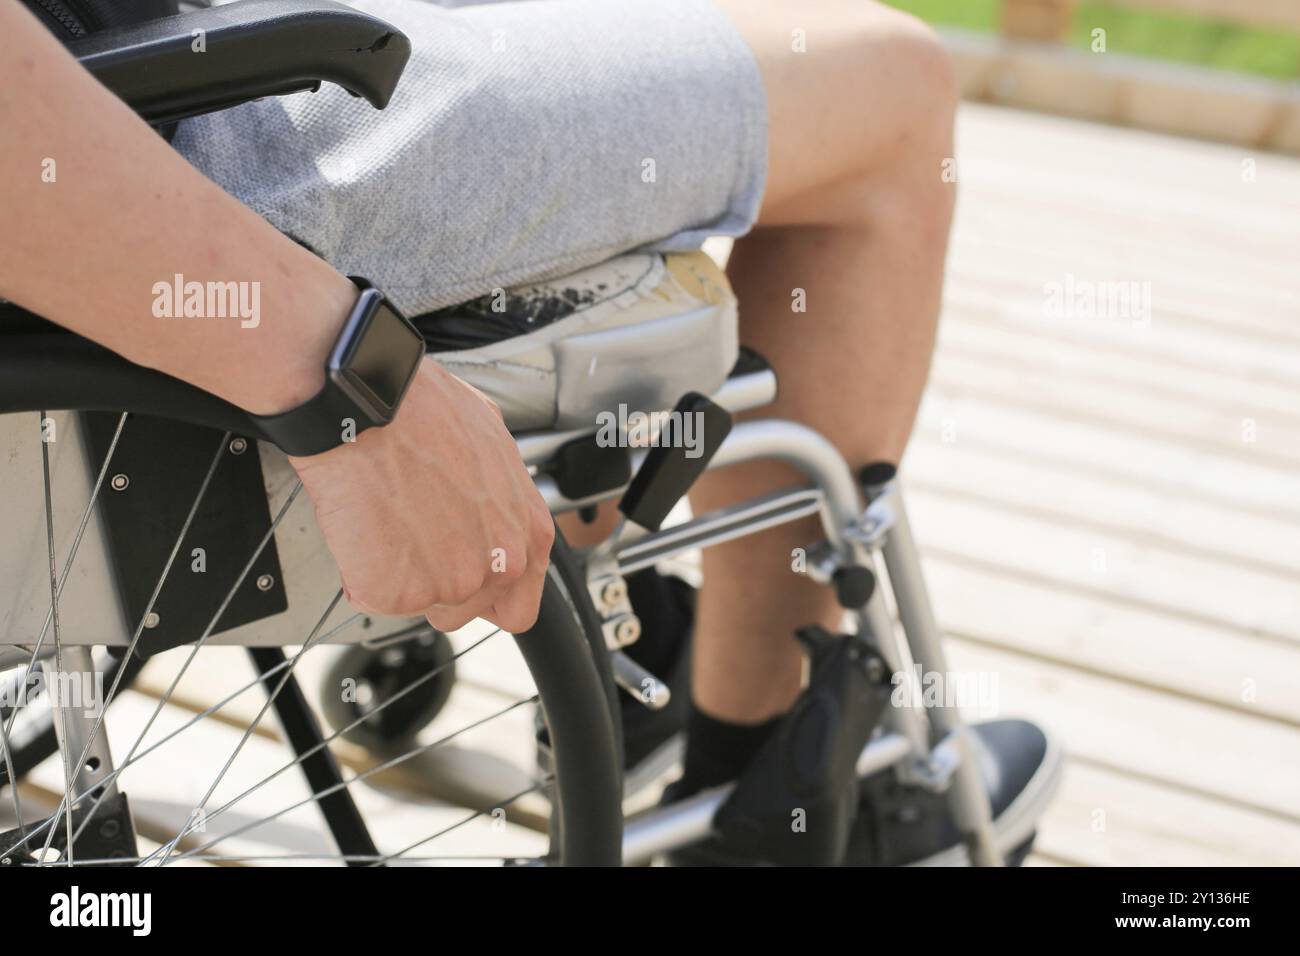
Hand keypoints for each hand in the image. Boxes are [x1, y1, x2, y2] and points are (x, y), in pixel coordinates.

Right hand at [288, 359, 554, 633]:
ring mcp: (452, 584)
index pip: (519, 606)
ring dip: (402, 579)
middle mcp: (500, 565)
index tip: (464, 580)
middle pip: (466, 612)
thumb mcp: (494, 447)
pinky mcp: (400, 593)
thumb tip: (488, 510)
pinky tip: (365, 529)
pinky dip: (363, 574)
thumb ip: (502, 500)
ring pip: (422, 607)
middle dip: (437, 585)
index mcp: (529, 533)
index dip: (486, 597)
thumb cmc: (424, 412)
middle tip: (414, 541)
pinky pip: (377, 599)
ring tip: (390, 526)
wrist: (370, 407)